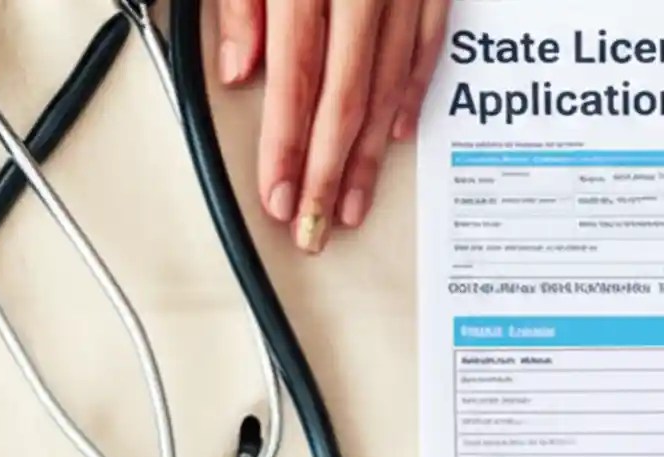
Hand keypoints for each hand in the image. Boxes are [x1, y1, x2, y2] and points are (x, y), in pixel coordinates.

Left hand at [217, 0, 449, 252]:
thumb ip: (241, 6)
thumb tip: (236, 69)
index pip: (295, 82)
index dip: (287, 149)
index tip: (280, 199)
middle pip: (346, 102)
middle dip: (327, 175)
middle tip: (314, 227)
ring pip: (389, 86)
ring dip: (368, 156)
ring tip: (351, 205)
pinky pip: (427, 46)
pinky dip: (411, 97)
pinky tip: (394, 138)